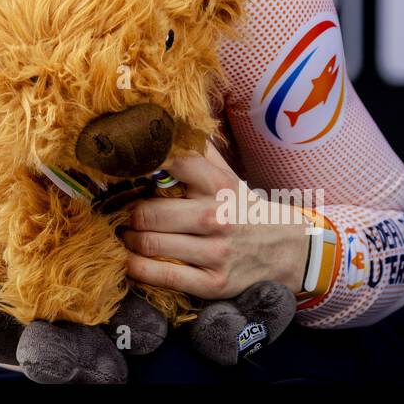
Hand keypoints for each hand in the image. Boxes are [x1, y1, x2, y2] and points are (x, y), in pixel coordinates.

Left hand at [120, 141, 310, 299]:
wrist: (286, 250)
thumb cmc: (243, 208)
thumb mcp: (228, 175)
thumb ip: (198, 151)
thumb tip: (168, 120)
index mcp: (218, 184)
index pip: (171, 164)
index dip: (140, 164)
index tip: (122, 170)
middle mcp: (216, 217)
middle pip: (148, 212)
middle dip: (127, 212)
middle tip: (118, 211)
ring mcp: (215, 253)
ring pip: (150, 244)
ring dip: (128, 239)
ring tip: (123, 233)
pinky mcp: (212, 283)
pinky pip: (162, 277)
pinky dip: (137, 268)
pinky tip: (129, 259)